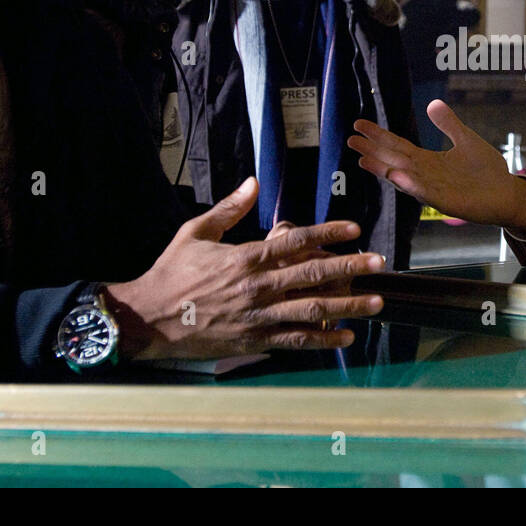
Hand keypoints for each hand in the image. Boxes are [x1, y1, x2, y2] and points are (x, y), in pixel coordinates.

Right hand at [106, 177, 385, 359]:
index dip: (327, 233)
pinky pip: (295, 341)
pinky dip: (323, 340)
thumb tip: (253, 183)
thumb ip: (228, 209)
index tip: (354, 229)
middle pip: (312, 276)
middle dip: (350, 268)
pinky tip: (347, 336)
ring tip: (376, 302)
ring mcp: (258, 317)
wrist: (148, 320)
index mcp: (245, 258)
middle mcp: (257, 288)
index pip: (295, 242)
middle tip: (377, 262)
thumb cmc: (171, 273)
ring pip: (312, 311)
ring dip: (348, 306)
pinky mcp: (254, 342)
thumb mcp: (195, 233)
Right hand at [348, 100, 525, 235]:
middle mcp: (425, 175)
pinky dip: (411, 184)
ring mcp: (434, 189)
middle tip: (350, 140)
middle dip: (372, 151)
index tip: (358, 125)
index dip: (378, 136)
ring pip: (403, 177)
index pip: (397, 146)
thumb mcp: (465, 139)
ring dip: (384, 169)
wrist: (506, 192)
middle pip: (394, 160)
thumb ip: (448, 124)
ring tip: (364, 158)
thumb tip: (433, 103)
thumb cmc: (485, 170)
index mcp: (428, 161)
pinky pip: (425, 192)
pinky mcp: (446, 200)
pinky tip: (397, 175)